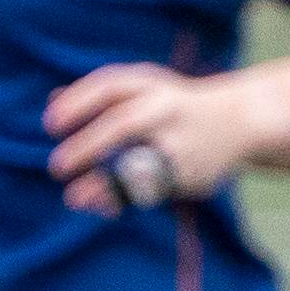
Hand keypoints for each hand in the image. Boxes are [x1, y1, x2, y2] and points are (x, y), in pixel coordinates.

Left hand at [41, 59, 252, 215]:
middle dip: (87, 145)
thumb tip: (53, 100)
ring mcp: (181, 141)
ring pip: (140, 164)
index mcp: (150, 84)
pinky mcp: (191, 172)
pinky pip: (154, 190)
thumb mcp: (145, 87)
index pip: (109, 86)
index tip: (50, 125)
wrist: (239, 119)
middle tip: (56, 166)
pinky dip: (126, 200)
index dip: (77, 103)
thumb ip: (103, 94)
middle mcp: (166, 108)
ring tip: (74, 198)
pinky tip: (103, 206)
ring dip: (104, 183)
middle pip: (123, 124)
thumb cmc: (175, 102)